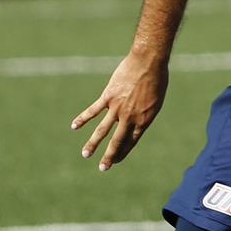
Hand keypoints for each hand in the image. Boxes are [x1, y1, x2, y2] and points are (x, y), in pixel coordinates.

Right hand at [72, 49, 168, 170]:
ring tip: (85, 155)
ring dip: (93, 144)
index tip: (116, 161)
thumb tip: (136, 118)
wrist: (148, 63)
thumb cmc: (157, 79)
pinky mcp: (108, 97)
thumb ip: (144, 112)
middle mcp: (130, 118)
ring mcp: (118, 108)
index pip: (131, 142)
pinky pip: (93, 110)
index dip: (122, 152)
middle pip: (116, 141)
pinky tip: (74, 126)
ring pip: (102, 130)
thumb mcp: (155, 101)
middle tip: (102, 168)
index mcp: (143, 120)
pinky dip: (82, 119)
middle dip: (108, 156)